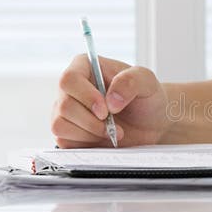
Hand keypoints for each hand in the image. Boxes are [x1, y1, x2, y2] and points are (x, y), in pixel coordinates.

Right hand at [51, 55, 168, 147]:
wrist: (151, 124)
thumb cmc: (146, 98)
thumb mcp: (147, 81)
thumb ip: (130, 81)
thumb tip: (110, 100)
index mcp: (84, 67)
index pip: (69, 79)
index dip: (85, 97)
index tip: (106, 110)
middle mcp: (71, 89)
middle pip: (64, 106)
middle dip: (92, 122)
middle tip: (115, 126)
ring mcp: (65, 111)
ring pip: (60, 126)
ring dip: (89, 134)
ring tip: (111, 132)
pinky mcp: (67, 133)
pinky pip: (64, 142)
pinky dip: (86, 144)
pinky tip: (102, 139)